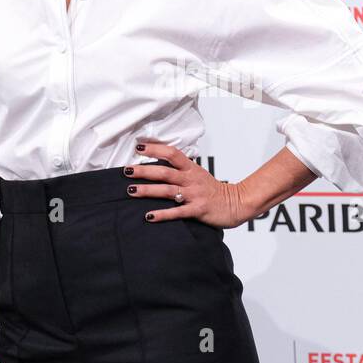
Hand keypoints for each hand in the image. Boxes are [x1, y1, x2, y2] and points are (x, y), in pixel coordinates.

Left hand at [124, 141, 252, 228]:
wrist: (237, 203)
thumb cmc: (215, 190)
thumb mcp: (199, 174)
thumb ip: (181, 169)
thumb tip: (161, 163)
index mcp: (192, 169)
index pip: (172, 153)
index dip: (155, 149)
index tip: (139, 147)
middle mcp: (191, 180)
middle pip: (165, 172)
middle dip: (144, 170)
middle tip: (126, 170)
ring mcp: (194, 195)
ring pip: (167, 190)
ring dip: (148, 190)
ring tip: (131, 190)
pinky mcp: (198, 210)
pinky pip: (177, 212)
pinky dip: (162, 214)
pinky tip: (149, 216)